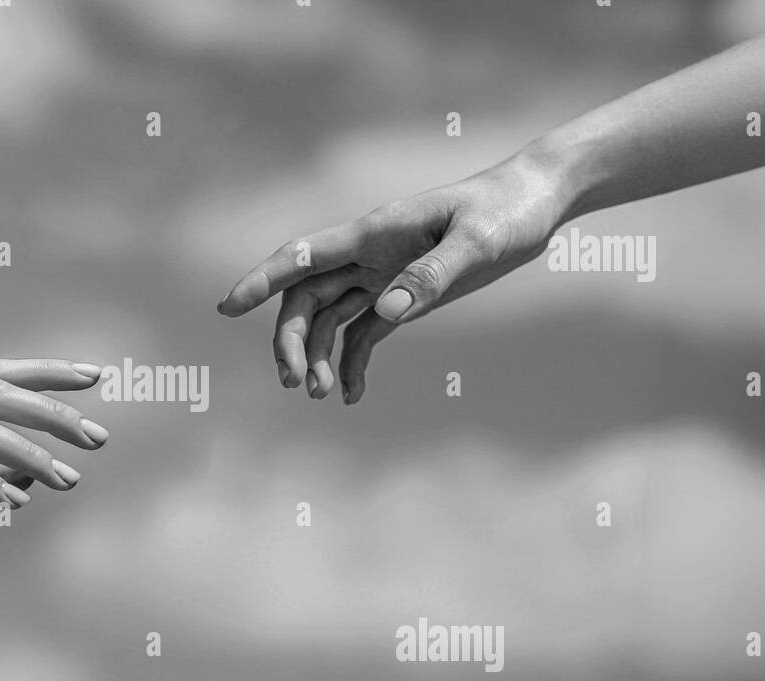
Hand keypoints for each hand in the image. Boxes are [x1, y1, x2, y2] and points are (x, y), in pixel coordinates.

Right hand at [216, 151, 569, 403]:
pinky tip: (353, 394)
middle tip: (297, 383)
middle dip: (292, 340)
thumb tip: (385, 312)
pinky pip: (364, 332)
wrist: (537, 201)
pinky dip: (353, 362)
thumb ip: (431, 275)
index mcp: (373, 233)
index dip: (261, 280)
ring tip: (323, 395)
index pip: (302, 257)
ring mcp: (384, 274)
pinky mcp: (405, 294)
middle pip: (307, 298)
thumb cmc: (509, 210)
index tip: (228, 306)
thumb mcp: (478, 242)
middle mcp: (368, 253)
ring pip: (329, 317)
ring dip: (319, 355)